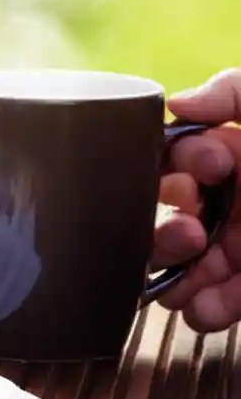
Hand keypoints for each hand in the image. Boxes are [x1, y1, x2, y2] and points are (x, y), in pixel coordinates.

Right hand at [153, 68, 240, 330]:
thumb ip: (234, 90)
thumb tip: (177, 103)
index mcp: (239, 151)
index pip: (178, 159)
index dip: (181, 164)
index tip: (215, 166)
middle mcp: (237, 200)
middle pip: (170, 216)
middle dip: (165, 228)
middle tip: (189, 233)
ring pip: (186, 266)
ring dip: (177, 274)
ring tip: (189, 277)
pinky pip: (218, 302)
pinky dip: (206, 308)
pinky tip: (206, 306)